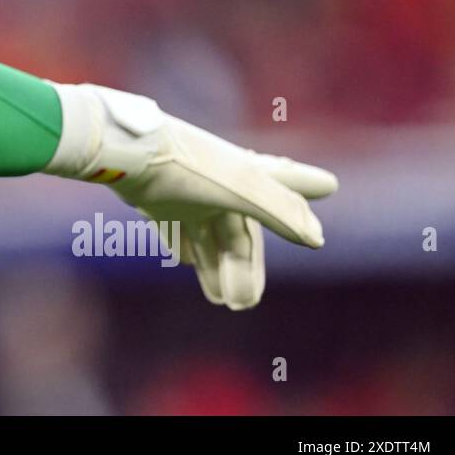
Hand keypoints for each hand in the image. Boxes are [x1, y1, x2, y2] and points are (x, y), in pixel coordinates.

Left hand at [46, 83, 337, 309]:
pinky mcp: (156, 197)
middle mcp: (219, 182)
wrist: (126, 151)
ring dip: (216, 266)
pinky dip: (184, 245)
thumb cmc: (188, 167)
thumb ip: (279, 211)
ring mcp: (187, 190)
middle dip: (245, 267)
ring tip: (223, 301)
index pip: (284, 185)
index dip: (303, 185)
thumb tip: (316, 239)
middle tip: (245, 303)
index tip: (328, 185)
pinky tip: (188, 262)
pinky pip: (175, 226)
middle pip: (239, 232)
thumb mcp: (240, 189)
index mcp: (245, 175)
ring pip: (208, 235)